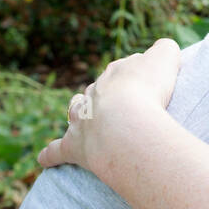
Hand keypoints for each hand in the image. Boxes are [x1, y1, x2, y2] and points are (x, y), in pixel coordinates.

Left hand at [37, 38, 182, 178]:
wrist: (124, 122)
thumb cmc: (148, 90)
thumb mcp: (165, 58)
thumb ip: (164, 49)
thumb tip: (163, 50)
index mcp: (116, 74)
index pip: (124, 70)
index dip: (137, 78)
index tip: (148, 86)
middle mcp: (94, 94)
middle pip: (99, 90)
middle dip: (107, 95)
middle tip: (122, 105)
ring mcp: (81, 120)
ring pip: (77, 112)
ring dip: (79, 115)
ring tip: (83, 121)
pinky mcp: (74, 147)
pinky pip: (58, 150)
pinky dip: (50, 154)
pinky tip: (43, 159)